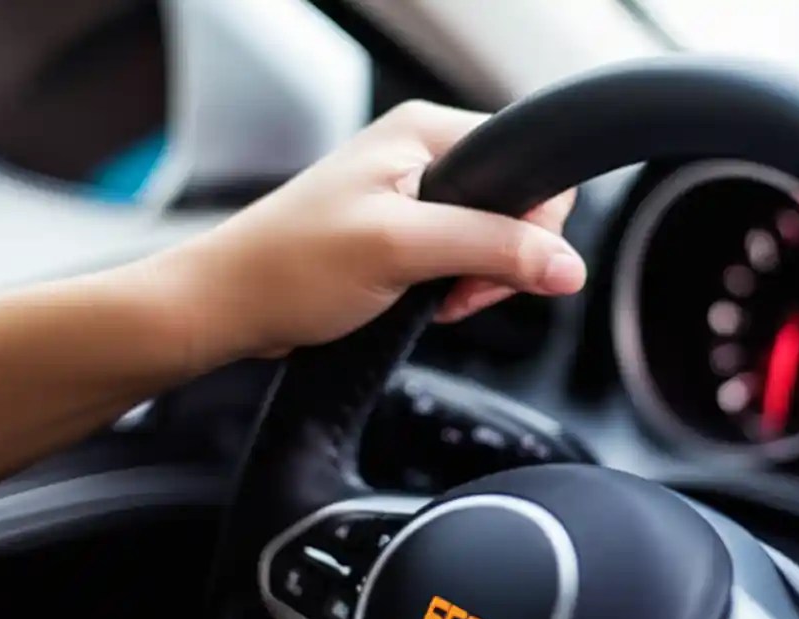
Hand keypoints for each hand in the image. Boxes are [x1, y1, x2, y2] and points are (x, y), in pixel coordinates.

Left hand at [154, 100, 585, 367]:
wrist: (230, 308)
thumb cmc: (289, 267)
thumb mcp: (402, 250)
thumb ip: (492, 249)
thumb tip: (568, 265)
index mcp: (425, 131)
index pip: (527, 163)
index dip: (531, 224)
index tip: (497, 268)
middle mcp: (422, 153)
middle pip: (516, 206)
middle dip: (501, 259)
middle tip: (458, 290)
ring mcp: (414, 194)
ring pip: (492, 237)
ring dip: (477, 279)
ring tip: (433, 298)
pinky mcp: (405, 232)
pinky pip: (464, 256)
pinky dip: (456, 286)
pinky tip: (424, 300)